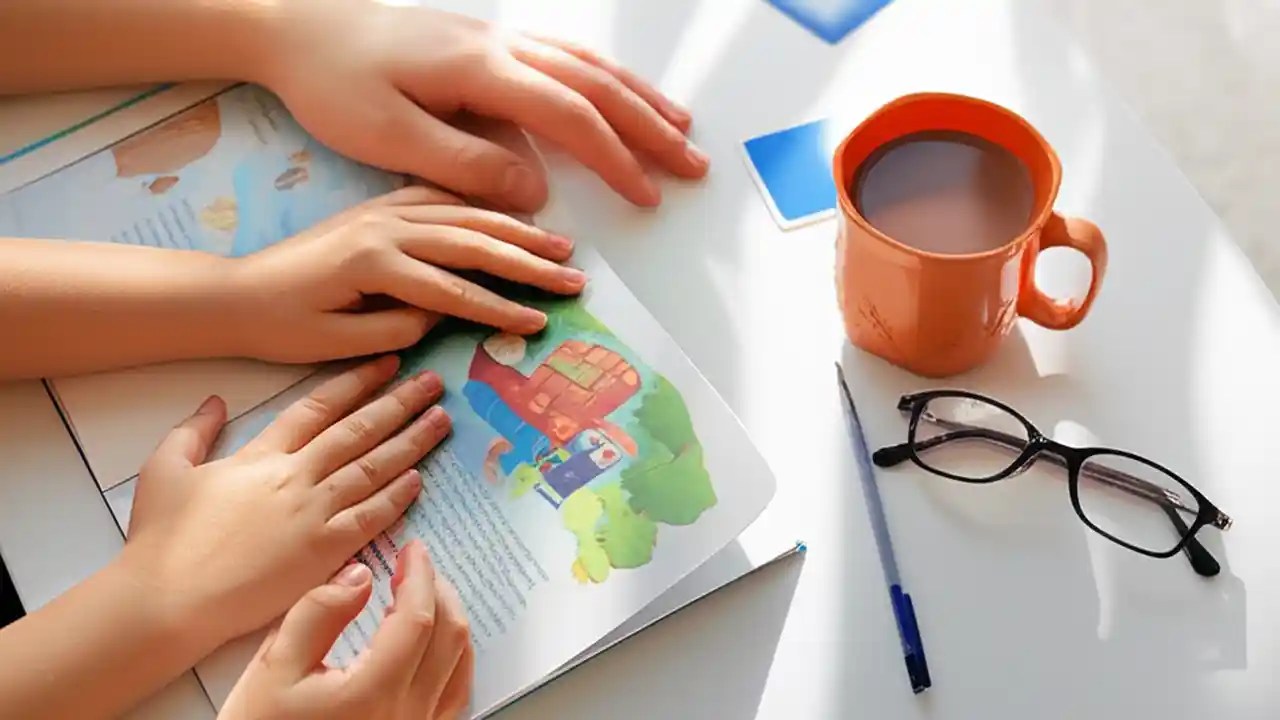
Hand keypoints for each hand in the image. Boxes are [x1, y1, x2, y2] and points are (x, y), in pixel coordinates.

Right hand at [119, 356, 449, 648]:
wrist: (169, 599)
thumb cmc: (162, 540)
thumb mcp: (166, 470)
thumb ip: (192, 431)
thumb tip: (214, 400)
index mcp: (261, 455)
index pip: (319, 408)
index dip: (357, 382)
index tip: (387, 364)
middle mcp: (295, 477)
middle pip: (358, 431)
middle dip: (399, 403)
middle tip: (433, 383)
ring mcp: (313, 514)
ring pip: (373, 468)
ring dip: (411, 442)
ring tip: (440, 420)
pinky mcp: (323, 552)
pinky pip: (370, 517)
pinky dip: (397, 496)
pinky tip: (420, 478)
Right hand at [219, 541, 472, 719]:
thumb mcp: (272, 668)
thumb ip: (318, 613)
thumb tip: (359, 576)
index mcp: (374, 692)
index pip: (418, 618)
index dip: (420, 576)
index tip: (412, 551)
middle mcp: (408, 715)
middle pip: (450, 637)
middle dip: (439, 592)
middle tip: (418, 568)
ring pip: (460, 666)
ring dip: (450, 623)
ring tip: (425, 599)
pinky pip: (454, 694)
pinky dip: (453, 659)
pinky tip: (433, 647)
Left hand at [228, 184, 583, 363]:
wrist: (236, 291)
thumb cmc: (282, 325)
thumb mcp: (338, 343)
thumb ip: (398, 328)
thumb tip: (446, 311)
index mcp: (374, 263)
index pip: (454, 289)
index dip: (501, 308)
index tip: (540, 323)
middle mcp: (384, 227)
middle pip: (472, 241)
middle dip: (528, 261)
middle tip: (573, 276)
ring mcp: (382, 210)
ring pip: (463, 214)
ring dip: (514, 228)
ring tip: (558, 244)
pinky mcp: (378, 207)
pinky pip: (439, 197)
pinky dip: (477, 204)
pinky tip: (506, 213)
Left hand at [260, 0, 707, 211]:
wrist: (296, 24)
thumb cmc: (333, 81)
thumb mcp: (388, 135)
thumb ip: (465, 165)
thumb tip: (535, 192)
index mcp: (483, 69)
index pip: (571, 117)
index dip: (616, 159)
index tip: (649, 196)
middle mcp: (503, 45)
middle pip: (598, 85)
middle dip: (650, 128)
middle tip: (694, 167)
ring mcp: (499, 38)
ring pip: (589, 65)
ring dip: (639, 99)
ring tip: (680, 130)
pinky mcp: (487, 43)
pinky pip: (566, 58)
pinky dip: (605, 80)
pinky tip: (618, 96)